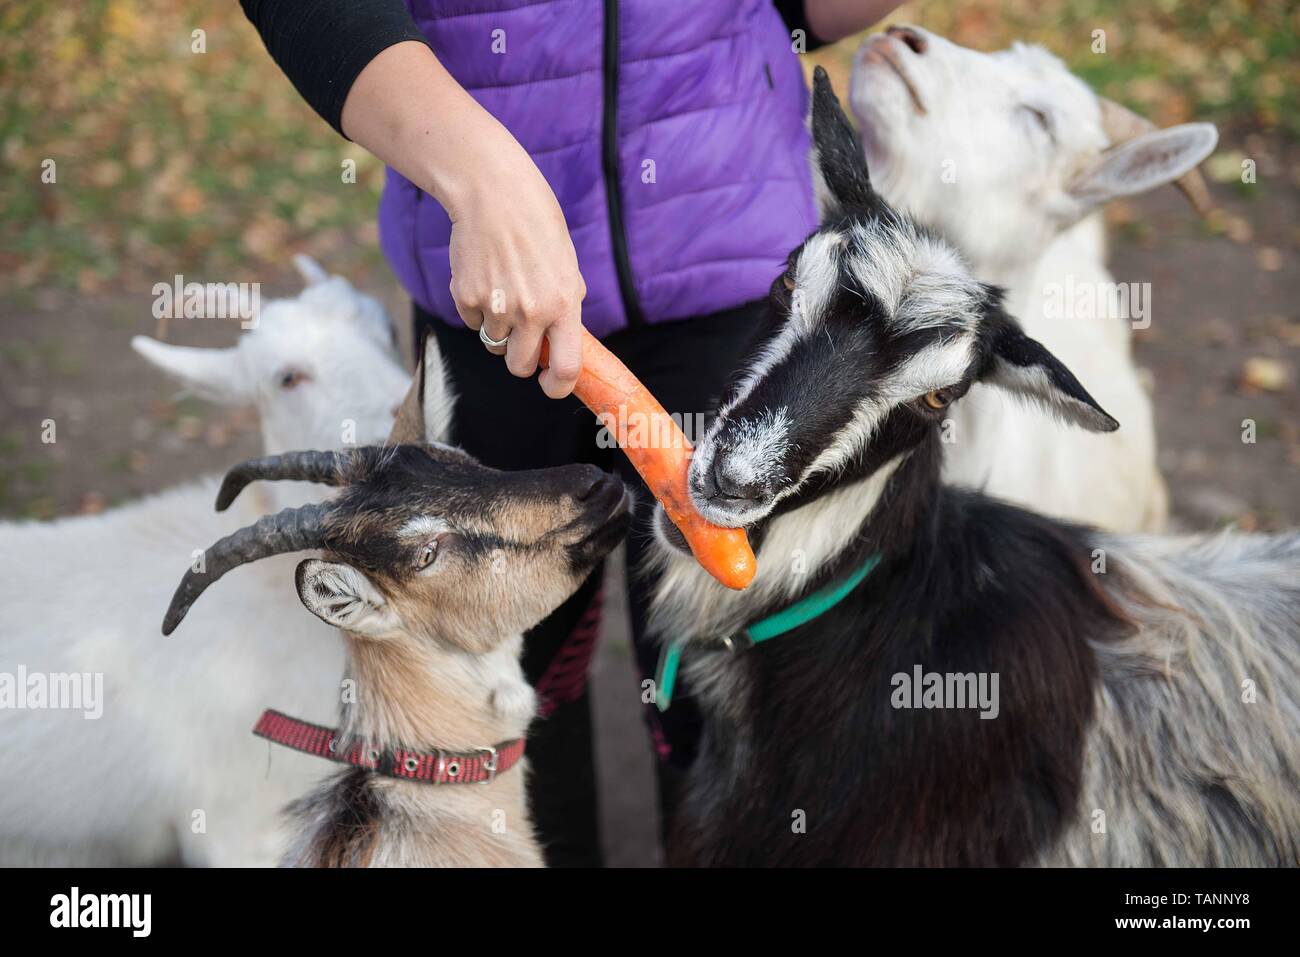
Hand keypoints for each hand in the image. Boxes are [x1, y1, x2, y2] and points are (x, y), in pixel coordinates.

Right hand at [445, 140, 585, 398]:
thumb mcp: (566, 264)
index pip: (566, 368)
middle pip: (519, 366)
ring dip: (498, 328)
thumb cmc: (537, 225)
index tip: (550, 385)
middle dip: (520, 359)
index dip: (558, 386)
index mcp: (564, 304)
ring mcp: (496, 307)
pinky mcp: (466, 297)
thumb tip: (564, 340)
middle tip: (522, 340)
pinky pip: (473, 323)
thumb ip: (567, 303)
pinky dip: (478, 309)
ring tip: (504, 288)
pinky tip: (486, 275)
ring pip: (493, 344)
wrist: (493, 193)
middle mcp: (531, 312)